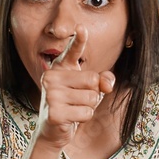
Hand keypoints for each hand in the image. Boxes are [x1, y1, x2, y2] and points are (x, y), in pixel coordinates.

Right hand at [36, 25, 115, 149]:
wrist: (52, 130)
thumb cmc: (72, 104)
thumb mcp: (90, 89)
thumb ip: (103, 81)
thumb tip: (106, 84)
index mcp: (59, 68)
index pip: (72, 52)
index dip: (79, 40)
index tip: (81, 27)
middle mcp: (51, 77)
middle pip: (93, 80)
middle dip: (93, 94)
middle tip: (77, 100)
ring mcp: (51, 95)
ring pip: (91, 98)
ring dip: (88, 107)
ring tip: (73, 109)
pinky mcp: (54, 113)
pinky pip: (86, 113)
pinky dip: (83, 118)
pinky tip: (70, 119)